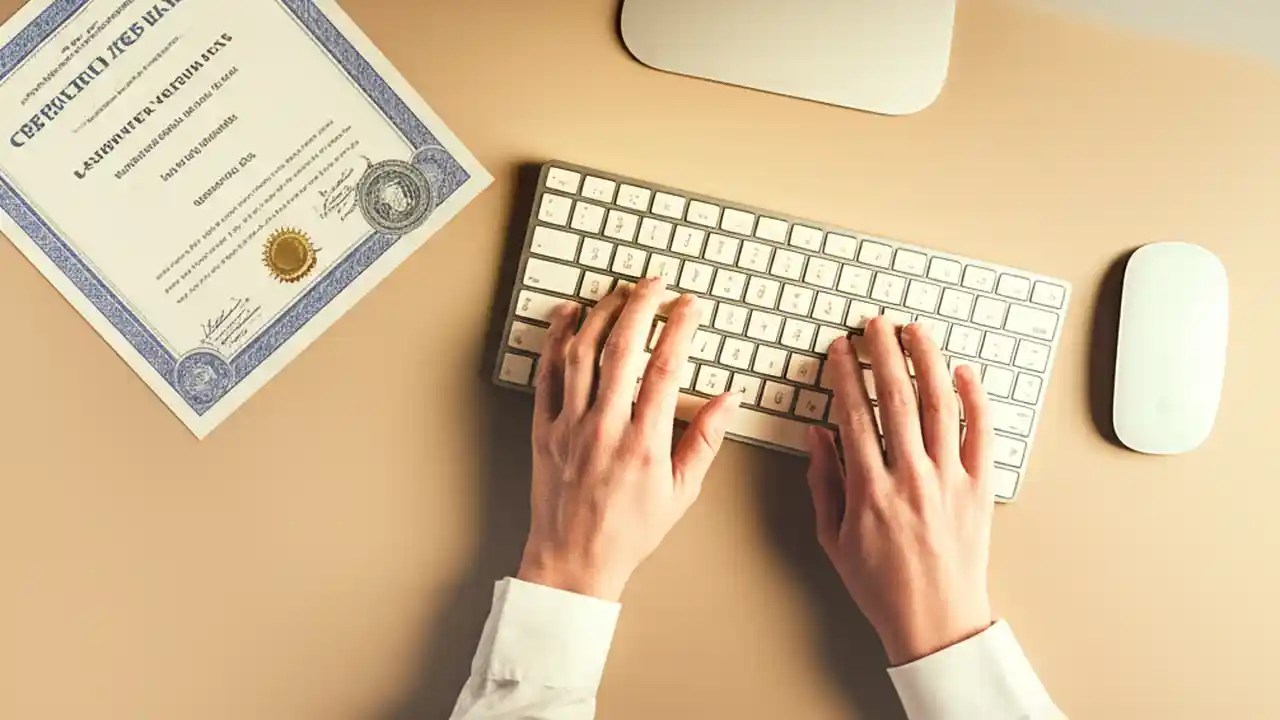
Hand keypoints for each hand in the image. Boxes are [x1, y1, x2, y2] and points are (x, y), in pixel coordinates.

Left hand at [518, 279, 741, 601]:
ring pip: (582, 354)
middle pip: (623, 349)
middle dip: (641, 306)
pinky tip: (568, 318)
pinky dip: (555, 341)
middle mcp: (605, 427)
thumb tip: (727, 400)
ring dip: (600, 315)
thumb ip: (704, 441)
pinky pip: (546, 375)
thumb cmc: (628, 531)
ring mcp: (569, 426)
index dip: (680, 328)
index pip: (665, 369)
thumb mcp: (681, 493)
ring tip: (616, 293)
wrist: (573, 560)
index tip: (689, 306)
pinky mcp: (542, 430)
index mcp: (644, 442)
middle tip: (654, 283)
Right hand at [807, 316, 995, 665]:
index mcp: (870, 491)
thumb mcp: (833, 538)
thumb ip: (823, 482)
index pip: (855, 415)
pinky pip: (982, 433)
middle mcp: (912, 479)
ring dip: (926, 361)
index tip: (838, 351)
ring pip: (940, 404)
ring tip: (915, 332)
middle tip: (874, 326)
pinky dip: (974, 398)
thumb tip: (817, 434)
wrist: (936, 621)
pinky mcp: (980, 489)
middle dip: (883, 354)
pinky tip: (963, 373)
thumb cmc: (881, 585)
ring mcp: (950, 481)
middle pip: (898, 398)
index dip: (844, 375)